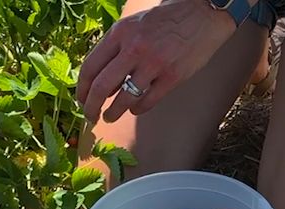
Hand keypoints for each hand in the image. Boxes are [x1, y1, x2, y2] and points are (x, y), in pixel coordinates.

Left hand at [77, 0, 236, 123]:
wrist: (203, 14)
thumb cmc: (167, 20)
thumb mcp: (134, 25)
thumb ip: (117, 48)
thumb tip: (102, 81)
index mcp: (120, 32)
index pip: (90, 66)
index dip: (82, 89)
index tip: (81, 100)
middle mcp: (134, 48)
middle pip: (102, 87)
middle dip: (91, 107)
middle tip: (90, 116)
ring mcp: (154, 64)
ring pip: (124, 99)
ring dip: (113, 112)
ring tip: (110, 116)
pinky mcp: (172, 77)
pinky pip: (147, 102)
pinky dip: (137, 109)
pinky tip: (135, 109)